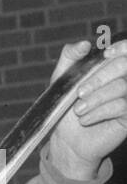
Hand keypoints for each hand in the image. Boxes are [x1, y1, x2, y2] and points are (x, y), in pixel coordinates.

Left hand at [47, 38, 126, 178]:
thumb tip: (85, 44)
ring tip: (78, 110)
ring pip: (122, 87)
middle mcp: (124, 79)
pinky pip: (122, 106)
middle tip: (79, 93)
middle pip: (123, 66)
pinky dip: (100, 111)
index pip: (126, 51)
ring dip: (95, 98)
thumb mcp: (62, 80)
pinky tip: (85, 119)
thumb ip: (70, 57)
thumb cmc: (65, 107)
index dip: (122, 48)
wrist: (67, 139)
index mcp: (111, 67)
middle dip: (99, 78)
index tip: (106, 54)